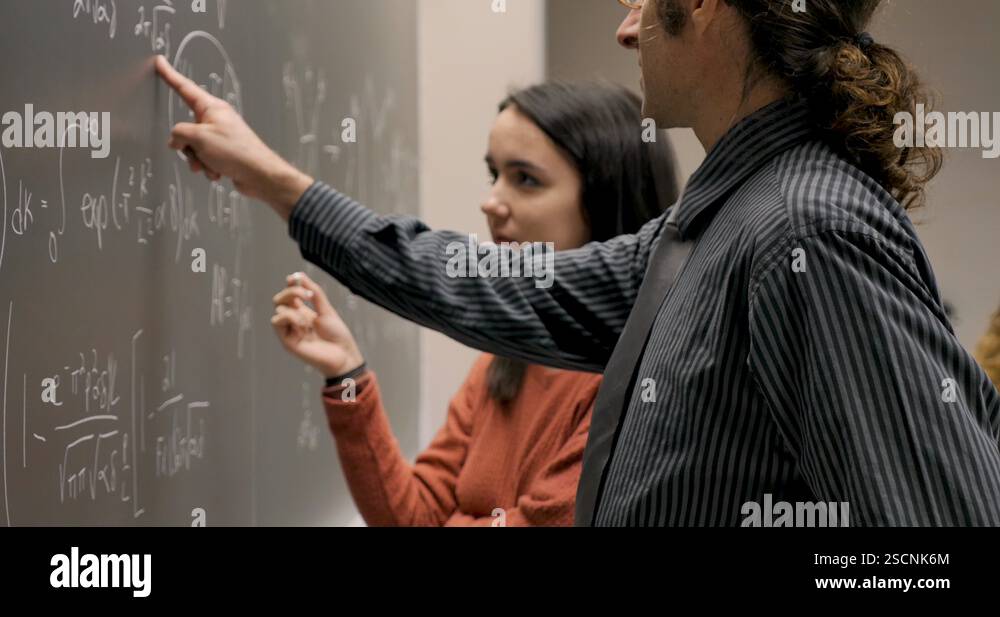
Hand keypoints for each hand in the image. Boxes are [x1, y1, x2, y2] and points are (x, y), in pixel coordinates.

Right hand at [155, 55, 313, 218]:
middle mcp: (216, 119)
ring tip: (210, 165)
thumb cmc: (236, 151)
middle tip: (197, 152)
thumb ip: (179, 134)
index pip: (185, 88)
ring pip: (194, 146)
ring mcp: (220, 135)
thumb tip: (176, 141)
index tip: (161, 62)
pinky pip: (206, 158)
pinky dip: (209, 167)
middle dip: (187, 145)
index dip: (170, 75)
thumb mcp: (199, 138)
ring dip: (198, 159)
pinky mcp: (224, 152)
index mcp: (211, 107)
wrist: (259, 174)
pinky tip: (219, 172)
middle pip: (186, 127)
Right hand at [271, 272, 364, 378]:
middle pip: (280, 299)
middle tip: (309, 295)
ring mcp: (290, 330)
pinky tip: (303, 326)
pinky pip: (277, 321)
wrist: (343, 355)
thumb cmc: (337, 334)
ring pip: (278, 309)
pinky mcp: (287, 340)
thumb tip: (300, 276)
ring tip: (309, 320)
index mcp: (303, 311)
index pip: (289, 293)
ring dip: (294, 308)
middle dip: (291, 291)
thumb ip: (314, 293)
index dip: (290, 283)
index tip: (295, 277)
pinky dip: (290, 318)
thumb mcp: (327, 309)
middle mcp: (294, 319)